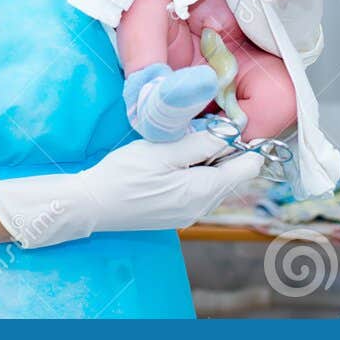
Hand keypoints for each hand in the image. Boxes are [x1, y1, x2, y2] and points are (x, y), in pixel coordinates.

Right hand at [0, 131, 262, 249]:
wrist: (91, 205)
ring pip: (215, 181)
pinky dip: (193, 172)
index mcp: (203, 192)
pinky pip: (199, 189)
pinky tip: (170, 162)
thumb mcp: (162, 151)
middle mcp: (202, 208)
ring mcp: (189, 214)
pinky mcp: (176, 214)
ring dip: (205, 160)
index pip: (248, 168)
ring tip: (178, 145)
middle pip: (233, 174)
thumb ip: (199, 144)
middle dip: (222, 150)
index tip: (223, 126)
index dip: (242, 143)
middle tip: (194, 131)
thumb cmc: (124, 175)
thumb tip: (231, 135)